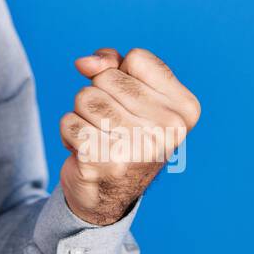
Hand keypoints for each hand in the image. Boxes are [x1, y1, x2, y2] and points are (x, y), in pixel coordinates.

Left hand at [57, 48, 199, 225]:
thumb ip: (112, 63)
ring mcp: (138, 148)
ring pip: (85, 97)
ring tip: (98, 135)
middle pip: (106, 78)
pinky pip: (69, 121)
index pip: (137, 58)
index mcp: (184, 109)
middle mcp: (169, 129)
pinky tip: (86, 151)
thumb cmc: (121, 132)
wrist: (108, 195)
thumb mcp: (129, 91)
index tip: (129, 102)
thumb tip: (84, 63)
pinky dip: (70, 132)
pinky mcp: (104, 162)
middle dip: (98, 94)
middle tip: (111, 124)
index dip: (121, 72)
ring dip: (82, 114)